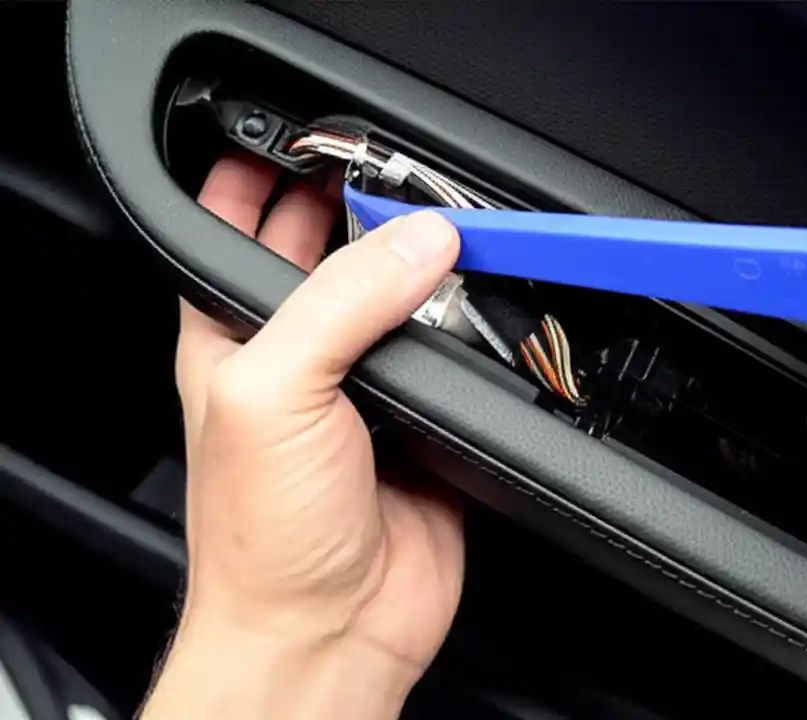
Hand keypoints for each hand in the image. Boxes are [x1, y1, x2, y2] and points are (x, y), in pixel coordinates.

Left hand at [141, 153, 464, 719]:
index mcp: (237, 336)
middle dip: (370, 214)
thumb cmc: (264, 537)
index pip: (241, 228)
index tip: (323, 147)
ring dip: (438, 276)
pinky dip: (484, 338)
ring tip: (464, 235)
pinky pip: (464, 363)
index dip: (271, 178)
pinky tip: (496, 311)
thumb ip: (342, 303)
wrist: (331, 633)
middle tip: (414, 185)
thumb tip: (419, 243)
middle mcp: (303, 358)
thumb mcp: (273, 392)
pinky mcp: (431, 426)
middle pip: (338, 256)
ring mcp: (370, 393)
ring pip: (411, 305)